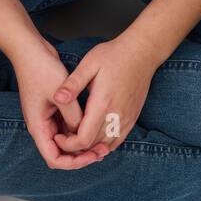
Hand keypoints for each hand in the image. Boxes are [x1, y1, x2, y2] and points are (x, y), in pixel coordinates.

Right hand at [11, 38, 110, 168]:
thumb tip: (85, 133)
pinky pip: (68, 127)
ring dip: (82, 144)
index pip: (54, 158)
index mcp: (38, 127)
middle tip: (102, 151)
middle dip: (80, 156)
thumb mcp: (60, 94)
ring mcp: (48, 118)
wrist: (30, 50)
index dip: (72, 162)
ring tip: (103, 142)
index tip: (91, 155)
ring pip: (66, 141)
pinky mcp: (54, 109)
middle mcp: (42, 126)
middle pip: (61, 153)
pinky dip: (80, 130)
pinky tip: (96, 126)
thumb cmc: (41, 69)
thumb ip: (74, 116)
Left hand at [52, 32, 159, 155]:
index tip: (58, 135)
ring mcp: (127, 119)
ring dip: (89, 147)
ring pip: (105, 147)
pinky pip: (117, 141)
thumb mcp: (89, 64)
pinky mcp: (132, 119)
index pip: (84, 139)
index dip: (68, 144)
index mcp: (102, 104)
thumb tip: (57, 98)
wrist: (143, 53)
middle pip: (93, 147)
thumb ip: (73, 83)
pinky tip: (92, 137)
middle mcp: (116, 116)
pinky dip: (102, 144)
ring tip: (75, 136)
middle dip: (75, 147)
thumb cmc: (114, 56)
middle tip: (62, 136)